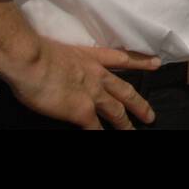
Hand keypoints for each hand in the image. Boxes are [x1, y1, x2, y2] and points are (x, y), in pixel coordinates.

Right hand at [2, 37, 159, 129]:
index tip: (157, 64)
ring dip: (126, 124)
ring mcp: (92, 94)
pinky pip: (96, 128)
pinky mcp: (82, 111)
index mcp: (92, 57)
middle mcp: (97, 75)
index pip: (123, 59)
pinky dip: (102, 135)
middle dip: (139, 104)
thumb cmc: (39, 50)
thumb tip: (65, 70)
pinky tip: (105, 139)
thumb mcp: (63, 50)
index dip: (141, 62)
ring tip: (135, 131)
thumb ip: (71, 62)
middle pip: (125, 91)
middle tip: (151, 115)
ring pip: (116, 111)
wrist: (31, 60)